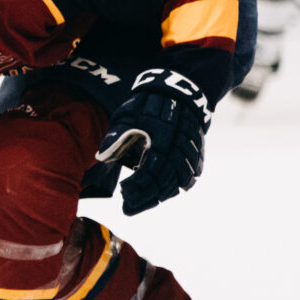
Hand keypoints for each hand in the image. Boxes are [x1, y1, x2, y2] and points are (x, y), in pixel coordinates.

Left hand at [96, 68, 211, 214]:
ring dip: (161, 195)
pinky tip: (162, 194)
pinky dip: (177, 186)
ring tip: (143, 202)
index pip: (150, 172)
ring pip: (180, 181)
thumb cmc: (145, 105)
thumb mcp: (126, 116)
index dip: (138, 187)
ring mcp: (191, 150)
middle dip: (146, 198)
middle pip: (165, 181)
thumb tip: (102, 156)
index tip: (124, 195)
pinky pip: (191, 174)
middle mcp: (179, 146)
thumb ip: (116, 137)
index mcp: (160, 138)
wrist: (178, 91)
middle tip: (129, 208)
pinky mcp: (197, 151)